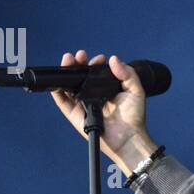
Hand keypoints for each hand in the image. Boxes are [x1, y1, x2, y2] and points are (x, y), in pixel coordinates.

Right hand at [50, 50, 157, 172]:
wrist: (128, 137)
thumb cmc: (133, 117)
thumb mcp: (135, 91)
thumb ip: (127, 73)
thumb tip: (114, 59)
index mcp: (106, 88)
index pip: (96, 71)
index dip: (95, 62)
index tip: (98, 59)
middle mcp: (93, 94)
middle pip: (80, 75)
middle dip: (78, 63)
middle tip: (79, 56)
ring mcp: (83, 104)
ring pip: (69, 85)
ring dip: (66, 72)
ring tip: (68, 60)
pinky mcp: (75, 115)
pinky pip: (62, 102)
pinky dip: (57, 91)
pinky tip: (57, 81)